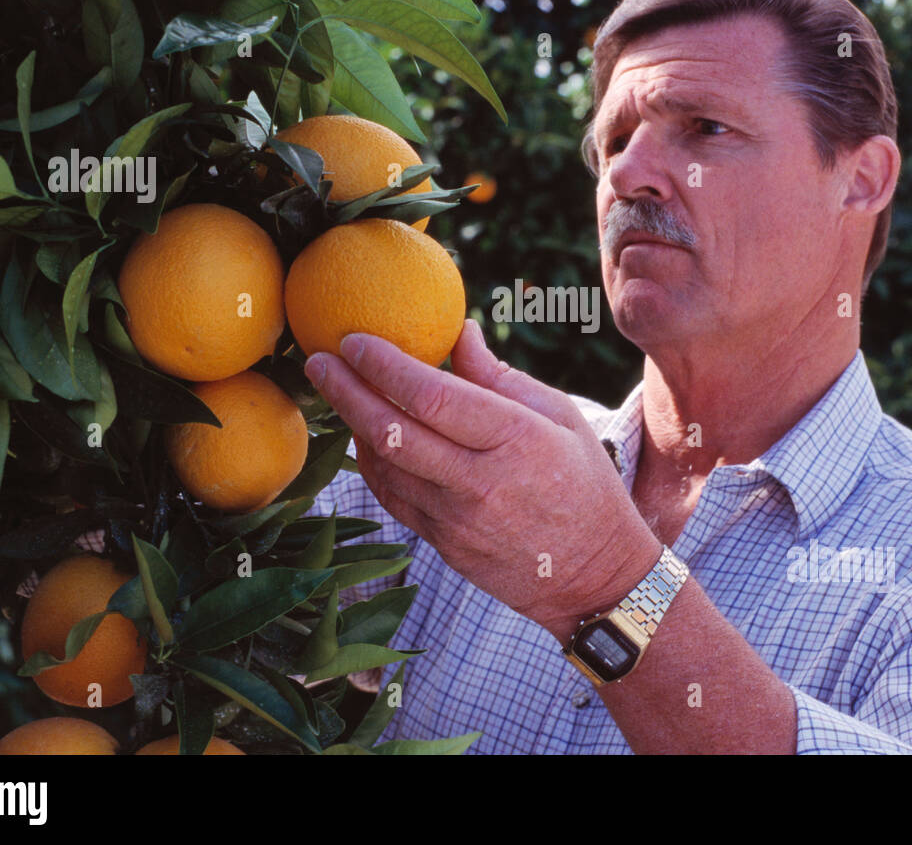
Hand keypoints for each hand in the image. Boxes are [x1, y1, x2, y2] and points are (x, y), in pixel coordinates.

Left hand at [304, 321, 661, 640]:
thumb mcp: (562, 417)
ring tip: (337, 389)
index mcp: (516, 439)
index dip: (385, 365)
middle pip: (392, 431)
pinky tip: (364, 436)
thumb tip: (459, 333)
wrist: (594, 577)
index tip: (355, 339)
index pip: (433, 397)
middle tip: (318, 359)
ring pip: (384, 465)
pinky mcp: (443, 544)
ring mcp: (456, 519)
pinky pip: (393, 496)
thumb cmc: (585, 485)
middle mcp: (480, 481)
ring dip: (353, 424)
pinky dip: (371, 462)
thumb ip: (501, 378)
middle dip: (346, 390)